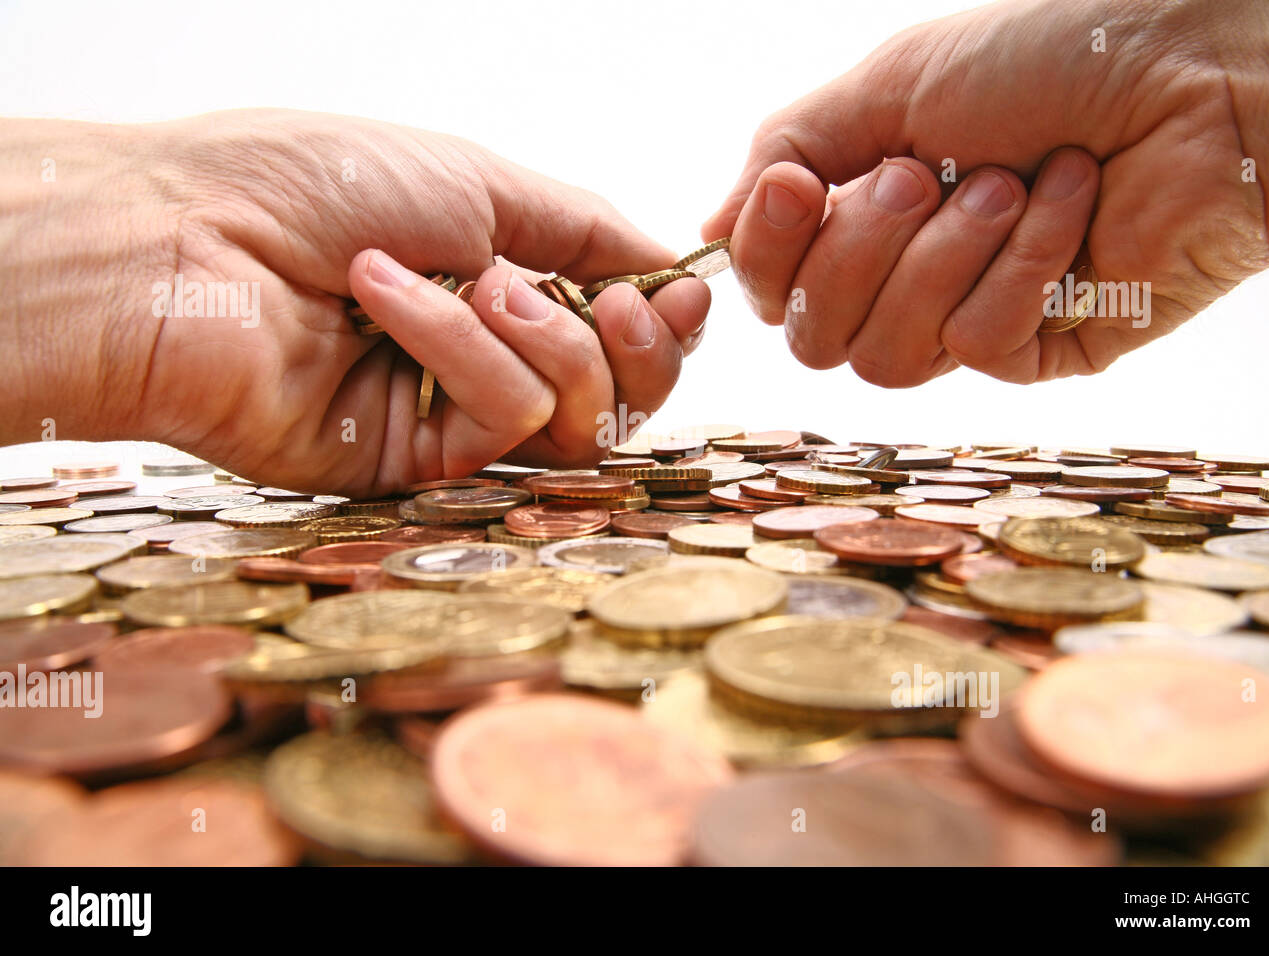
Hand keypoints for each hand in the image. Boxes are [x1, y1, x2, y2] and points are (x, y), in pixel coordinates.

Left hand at [1, 110, 707, 494]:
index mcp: (502, 282)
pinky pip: (502, 422)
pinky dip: (466, 352)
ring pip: (574, 415)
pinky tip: (392, 305)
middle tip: (621, 305)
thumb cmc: (319, 186)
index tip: (682, 295)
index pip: (620, 331)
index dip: (665, 323)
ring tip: (474, 280)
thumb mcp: (480, 180)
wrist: (190, 242)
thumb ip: (585, 231)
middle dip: (635, 345)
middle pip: (618, 393)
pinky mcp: (413, 464)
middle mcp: (483, 355)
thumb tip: (672, 264)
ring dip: (544, 336)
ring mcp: (448, 413)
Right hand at [704, 0, 1268, 385]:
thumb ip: (789, 151)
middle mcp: (906, 278)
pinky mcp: (1041, 350)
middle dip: (862, 250)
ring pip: (886, 359)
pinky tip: (1070, 203)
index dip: (769, 252)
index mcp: (864, 216)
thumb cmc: (1049, 55)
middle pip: (815, 336)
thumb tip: (707, 223)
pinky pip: (980, 346)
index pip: (771, 287)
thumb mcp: (892, 83)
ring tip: (1006, 183)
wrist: (1196, 68)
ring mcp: (970, 321)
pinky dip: (1021, 265)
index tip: (802, 185)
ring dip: (942, 259)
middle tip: (926, 171)